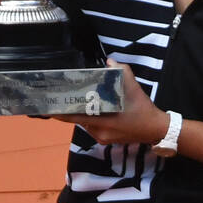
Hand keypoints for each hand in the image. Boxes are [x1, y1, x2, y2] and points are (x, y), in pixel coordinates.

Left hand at [47, 60, 169, 144]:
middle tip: (59, 99)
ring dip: (81, 114)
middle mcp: (99, 132)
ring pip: (85, 124)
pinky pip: (92, 128)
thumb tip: (109, 61)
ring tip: (77, 101)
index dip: (60, 113)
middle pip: (78, 120)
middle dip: (69, 110)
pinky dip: (90, 119)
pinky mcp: (105, 140)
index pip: (75, 117)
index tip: (48, 107)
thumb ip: (120, 72)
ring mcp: (102, 138)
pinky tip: (94, 110)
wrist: (155, 129)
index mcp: (103, 120)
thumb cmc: (142, 108)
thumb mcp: (133, 87)